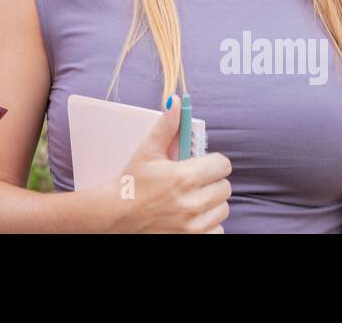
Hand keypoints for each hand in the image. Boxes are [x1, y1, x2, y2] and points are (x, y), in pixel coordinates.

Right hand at [101, 100, 231, 232]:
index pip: (222, 165)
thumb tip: (175, 102)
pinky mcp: (192, 238)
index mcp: (183, 177)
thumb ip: (167, 126)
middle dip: (212, 181)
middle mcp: (191, 203)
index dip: (213, 162)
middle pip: (225, 187)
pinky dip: (209, 223)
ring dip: (212, 203)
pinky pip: (218, 229)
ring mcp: (193, 225)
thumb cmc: (132, 183)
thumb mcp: (148, 151)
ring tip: (192, 198)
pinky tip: (192, 216)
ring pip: (223, 209)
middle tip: (195, 181)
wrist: (116, 216)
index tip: (203, 164)